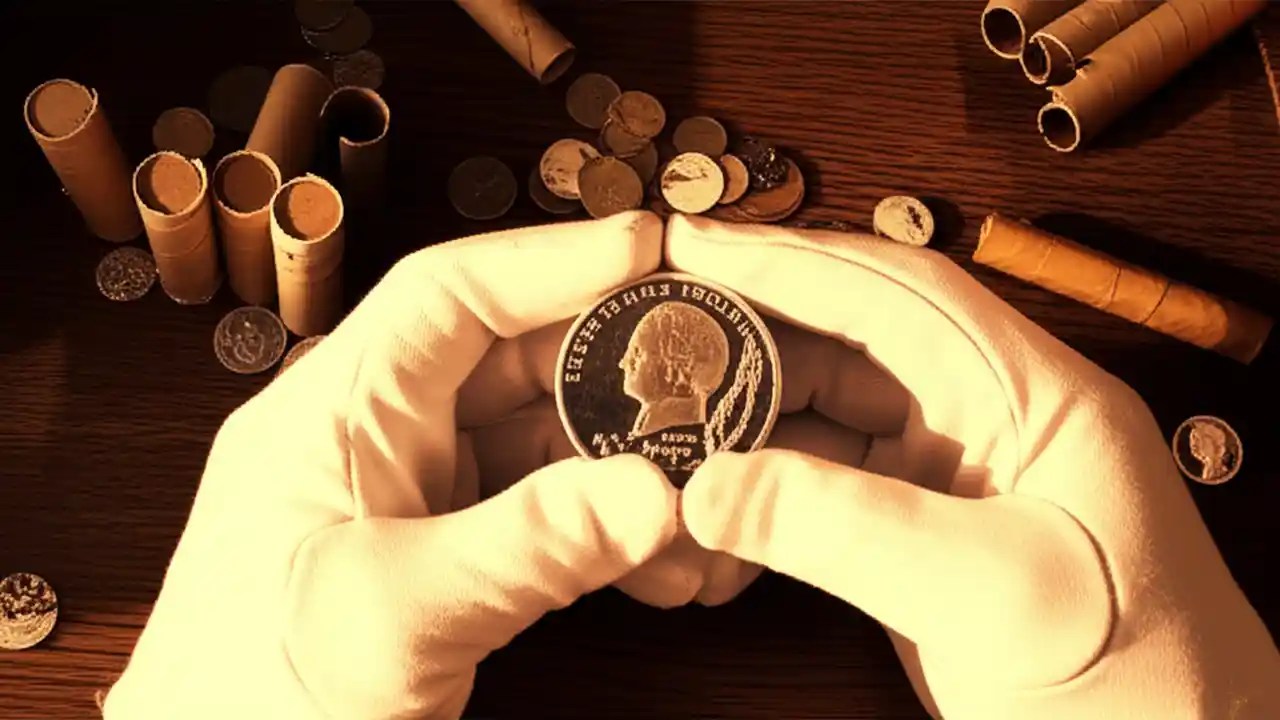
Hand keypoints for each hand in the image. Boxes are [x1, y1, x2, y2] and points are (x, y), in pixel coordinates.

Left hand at [103, 212, 681, 718]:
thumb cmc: (250, 697)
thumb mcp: (392, 617)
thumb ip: (523, 549)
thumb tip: (650, 493)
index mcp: (334, 412)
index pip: (446, 296)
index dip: (551, 259)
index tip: (645, 247)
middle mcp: (379, 437)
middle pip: (513, 359)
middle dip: (616, 366)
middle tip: (708, 366)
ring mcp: (416, 496)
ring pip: (541, 440)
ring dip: (625, 464)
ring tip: (703, 490)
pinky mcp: (445, 552)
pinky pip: (542, 513)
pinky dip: (605, 530)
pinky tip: (661, 563)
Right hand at [668, 215, 1279, 718]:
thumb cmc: (1134, 682)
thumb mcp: (996, 597)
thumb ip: (854, 532)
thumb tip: (714, 484)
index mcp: (1034, 395)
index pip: (901, 291)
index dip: (792, 257)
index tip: (696, 242)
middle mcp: (988, 416)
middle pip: (850, 341)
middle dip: (749, 336)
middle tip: (655, 332)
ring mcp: (953, 474)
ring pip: (827, 413)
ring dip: (746, 423)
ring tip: (663, 428)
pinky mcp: (922, 530)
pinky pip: (824, 486)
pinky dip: (764, 497)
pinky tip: (712, 517)